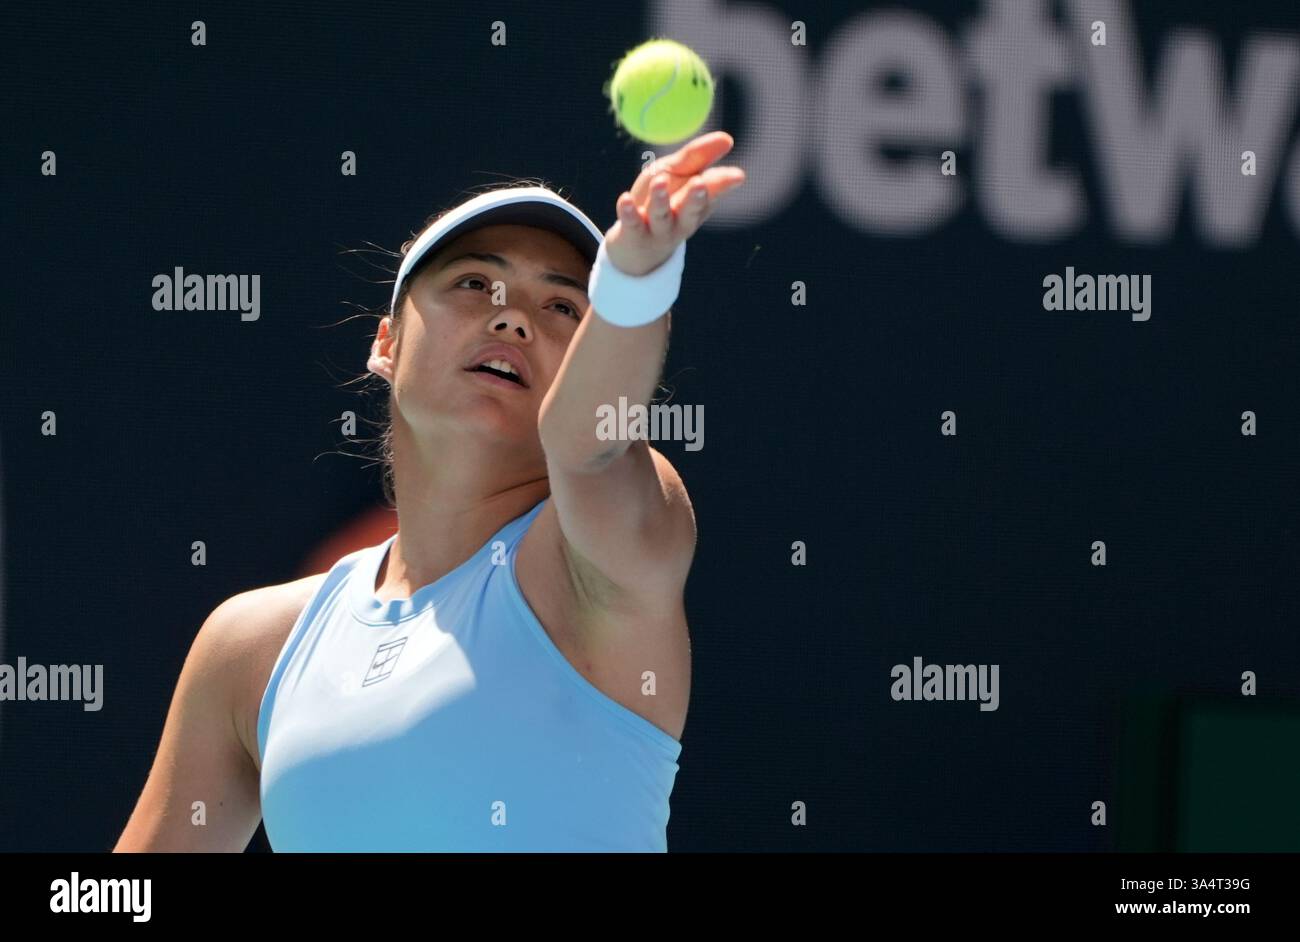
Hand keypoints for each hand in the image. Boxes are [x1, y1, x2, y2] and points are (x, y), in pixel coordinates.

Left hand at [602, 131, 747, 276]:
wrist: (636, 247)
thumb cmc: (663, 203)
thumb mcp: (677, 176)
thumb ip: (697, 157)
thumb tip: (728, 139)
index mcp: (697, 204)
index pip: (712, 192)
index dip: (723, 183)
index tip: (737, 175)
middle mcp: (681, 219)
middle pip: (691, 210)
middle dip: (696, 198)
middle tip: (700, 183)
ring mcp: (658, 229)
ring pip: (661, 216)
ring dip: (661, 200)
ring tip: (660, 181)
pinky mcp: (633, 234)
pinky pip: (632, 224)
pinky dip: (628, 212)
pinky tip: (624, 199)